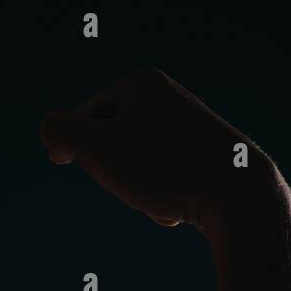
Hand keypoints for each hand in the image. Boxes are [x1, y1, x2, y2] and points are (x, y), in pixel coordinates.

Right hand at [39, 67, 279, 231]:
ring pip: (137, 170)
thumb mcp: (97, 148)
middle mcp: (169, 98)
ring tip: (165, 197)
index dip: (85, 154)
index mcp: (141, 83)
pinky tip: (184, 207)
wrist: (239, 196)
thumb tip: (51, 129)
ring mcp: (190, 128)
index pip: (83, 122)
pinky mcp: (206, 159)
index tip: (111, 166)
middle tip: (141, 183)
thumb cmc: (165, 169)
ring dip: (140, 194)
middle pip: (111, 147)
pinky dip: (164, 201)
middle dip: (117, 176)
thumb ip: (60, 132)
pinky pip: (164, 185)